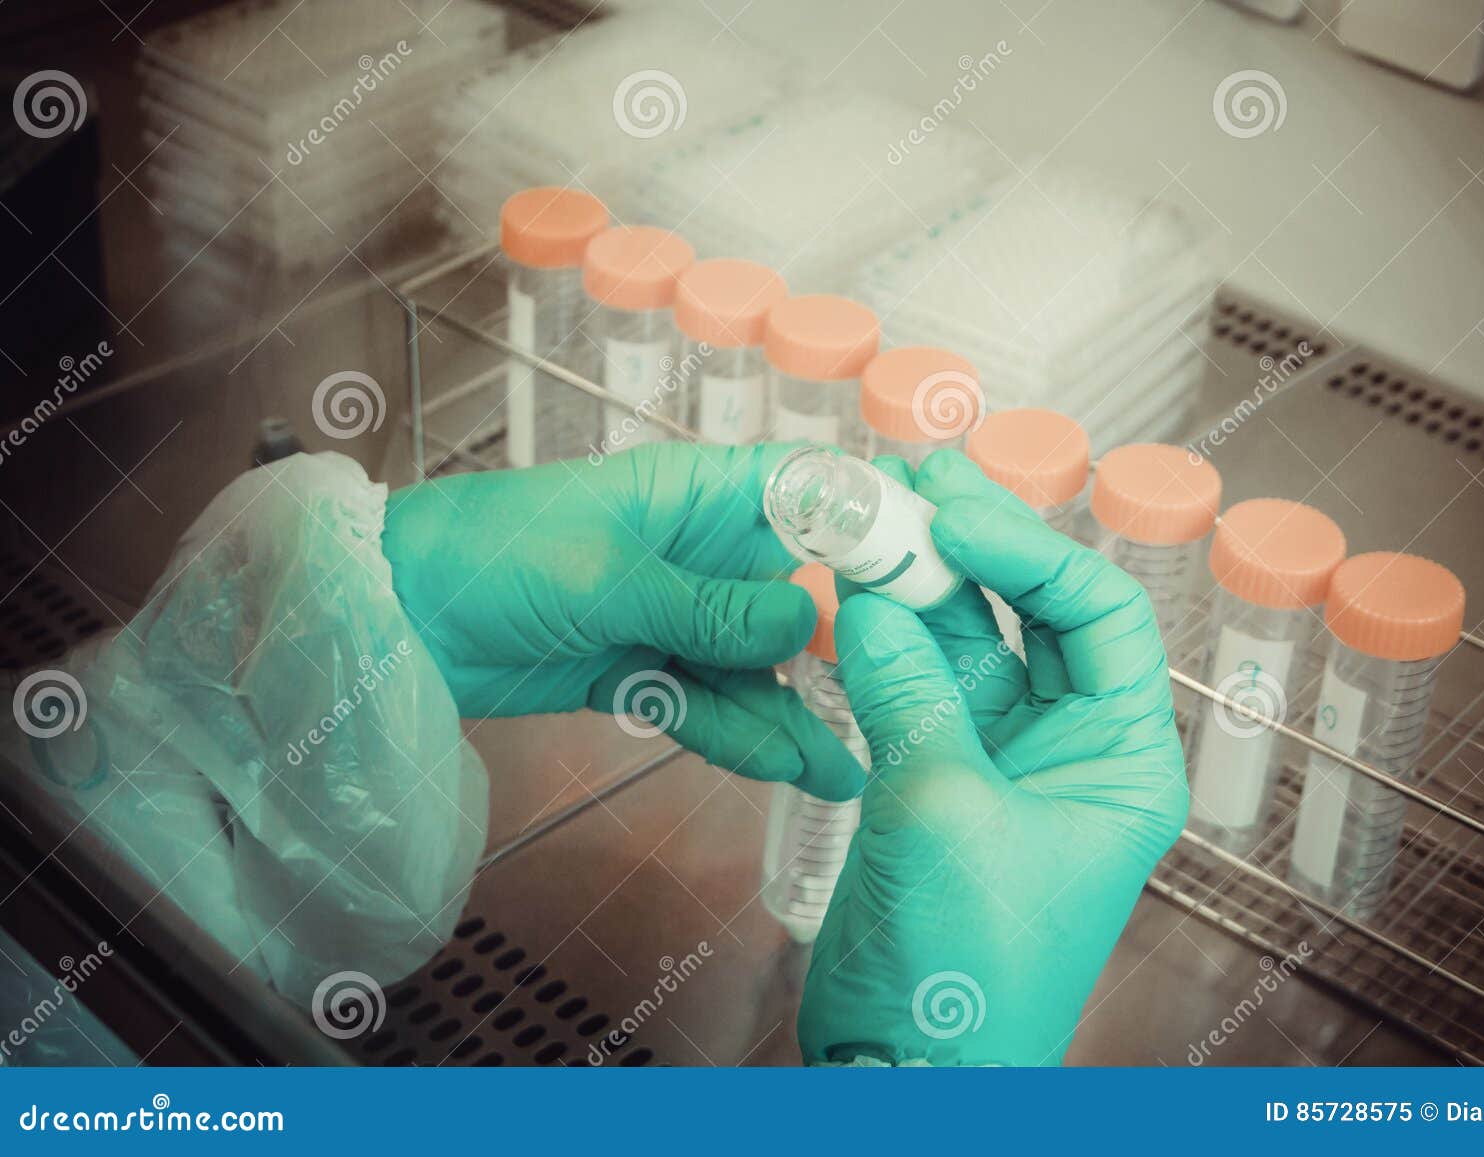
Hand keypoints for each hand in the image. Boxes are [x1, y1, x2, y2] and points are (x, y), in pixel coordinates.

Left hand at [382, 442, 863, 801]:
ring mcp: (672, 614)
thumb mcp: (609, 576)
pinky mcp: (641, 669)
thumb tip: (806, 620)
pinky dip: (742, 736)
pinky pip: (707, 703)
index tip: (928, 579)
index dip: (870, 528)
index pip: (807, 494)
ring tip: (851, 766)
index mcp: (696, 493)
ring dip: (797, 714)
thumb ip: (709, 605)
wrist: (399, 617)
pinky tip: (792, 769)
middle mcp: (698, 551)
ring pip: (754, 664)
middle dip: (845, 645)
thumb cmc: (495, 553)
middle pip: (794, 593)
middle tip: (903, 700)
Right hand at [797, 450, 1186, 1064]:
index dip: (1031, 550)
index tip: (955, 513)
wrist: (904, 1069)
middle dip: (976, 544)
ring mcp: (998, 761)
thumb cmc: (967, 969)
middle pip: (1032, 615)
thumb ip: (908, 689)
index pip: (1099, 614)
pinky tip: (849, 591)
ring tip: (872, 511)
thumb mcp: (943, 809)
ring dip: (920, 581)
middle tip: (916, 474)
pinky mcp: (933, 778)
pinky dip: (881, 637)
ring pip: (965, 642)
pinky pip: (914, 684)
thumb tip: (872, 599)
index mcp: (1122, 758)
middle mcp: (1071, 750)